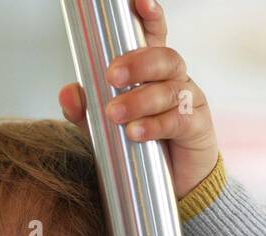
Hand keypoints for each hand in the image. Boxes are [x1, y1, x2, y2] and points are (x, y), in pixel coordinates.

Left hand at [58, 0, 219, 199]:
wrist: (176, 186)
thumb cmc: (143, 146)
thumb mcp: (106, 129)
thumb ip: (87, 111)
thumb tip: (68, 93)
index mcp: (151, 71)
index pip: (154, 33)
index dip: (150, 15)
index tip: (140, 2)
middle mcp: (173, 79)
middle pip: (163, 56)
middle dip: (137, 62)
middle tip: (111, 77)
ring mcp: (188, 100)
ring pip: (169, 87)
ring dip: (140, 99)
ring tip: (116, 115)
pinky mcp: (197, 126)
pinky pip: (178, 118)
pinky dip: (155, 124)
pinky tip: (137, 133)